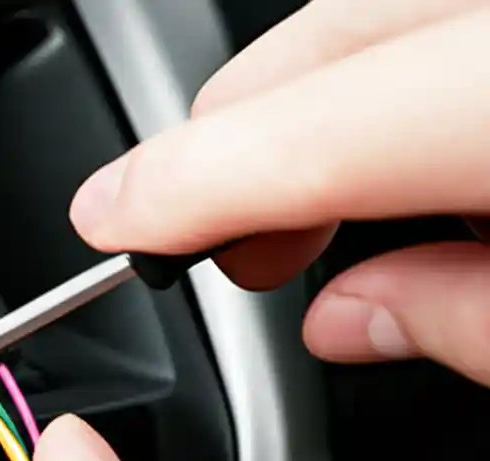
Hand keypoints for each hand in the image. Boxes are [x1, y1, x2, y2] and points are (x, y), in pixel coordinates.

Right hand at [69, 0, 489, 384]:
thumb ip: (467, 326)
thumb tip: (351, 318)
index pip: (308, 136)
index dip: (181, 184)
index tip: (108, 223)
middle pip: (317, 45)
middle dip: (244, 143)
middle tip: (248, 252)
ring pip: (369, 17)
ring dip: (329, 112)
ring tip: (349, 217)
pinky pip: (438, 16)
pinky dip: (409, 80)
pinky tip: (446, 160)